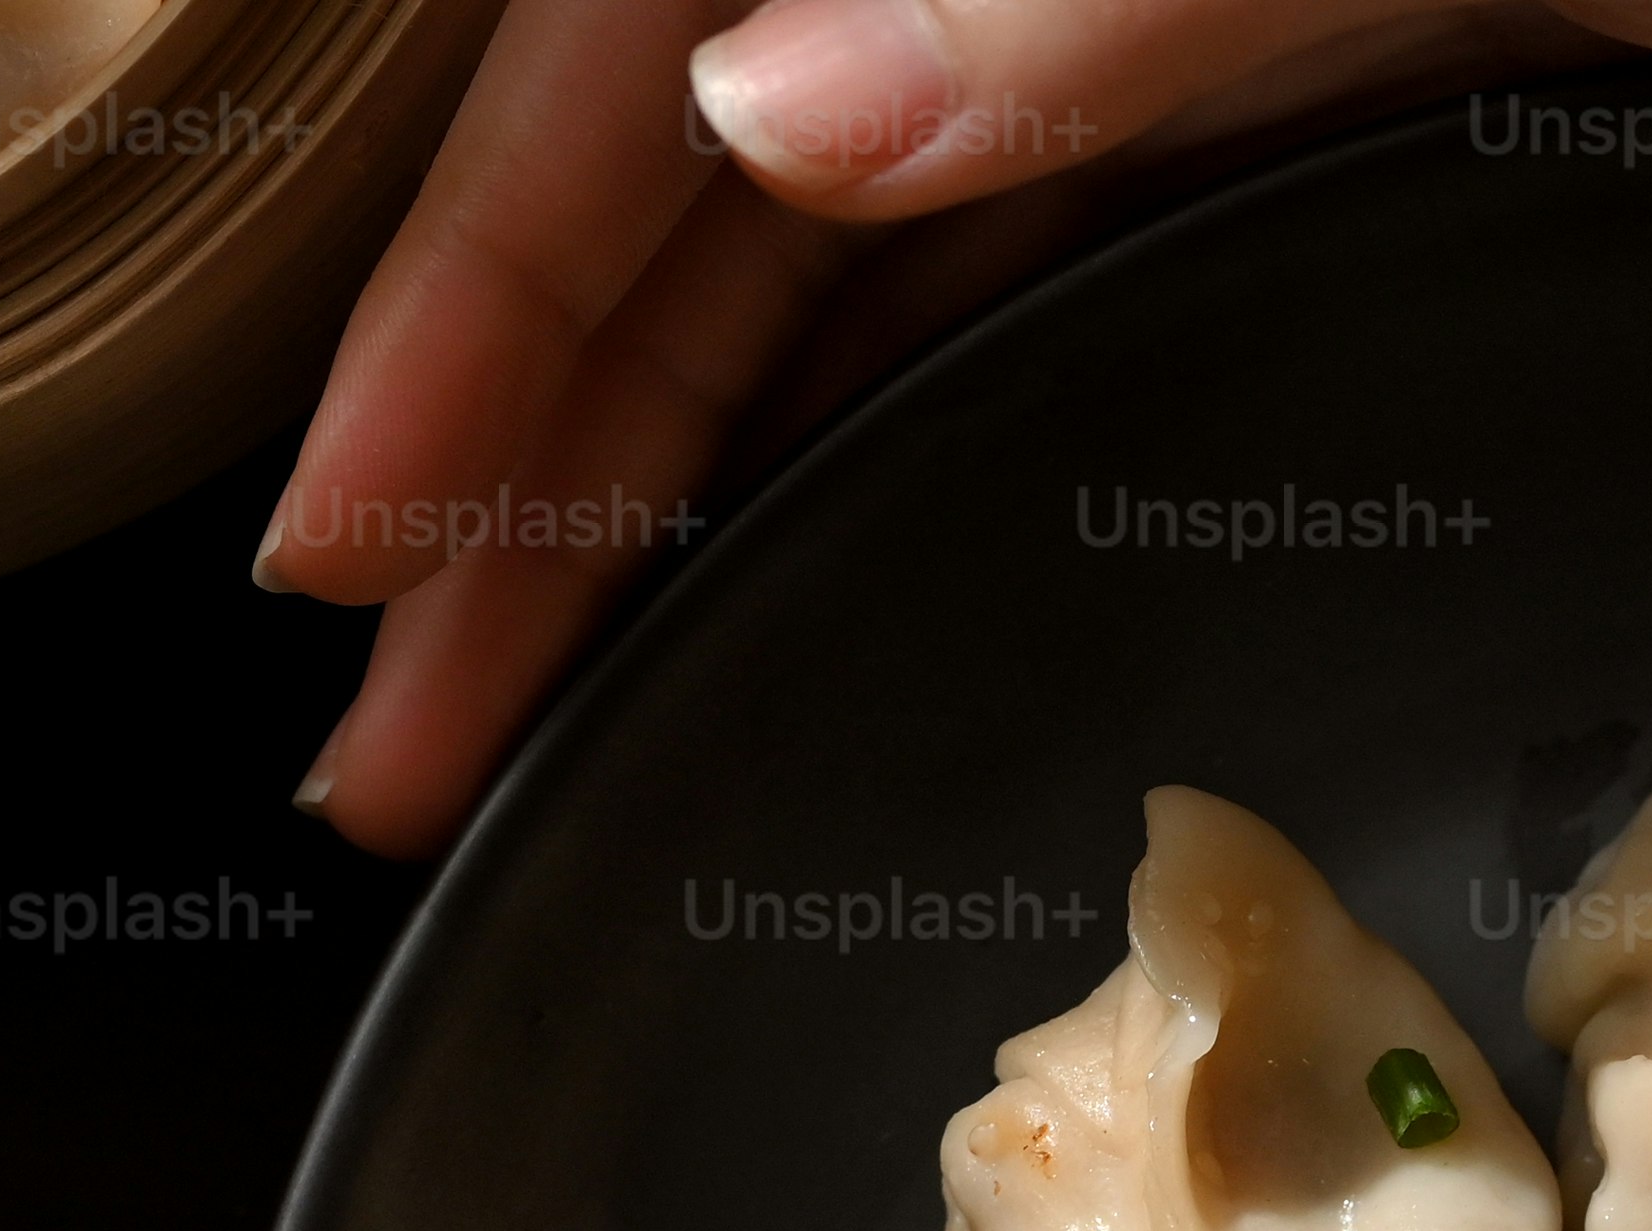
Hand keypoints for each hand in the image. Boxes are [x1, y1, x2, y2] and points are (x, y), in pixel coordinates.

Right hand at [264, 0, 1651, 854]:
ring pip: (826, 236)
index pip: (618, 47)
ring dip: (671, 463)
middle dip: (523, 446)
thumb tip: (752, 127)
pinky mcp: (1297, 58)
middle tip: (394, 737)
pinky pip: (1007, 253)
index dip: (469, 314)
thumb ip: (1094, 2)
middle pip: (685, 167)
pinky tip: (770, 558)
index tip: (353, 563)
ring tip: (526, 695)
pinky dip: (871, 407)